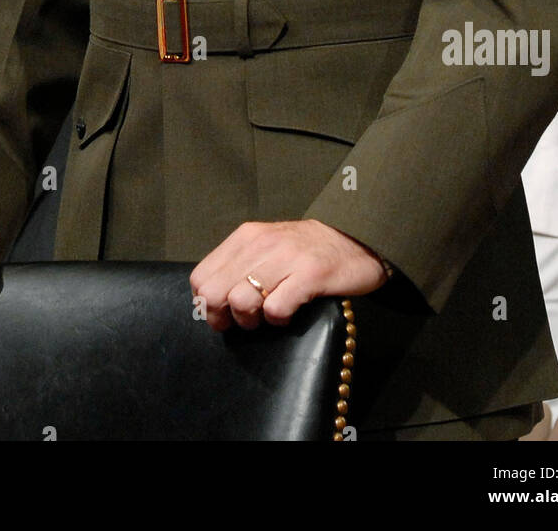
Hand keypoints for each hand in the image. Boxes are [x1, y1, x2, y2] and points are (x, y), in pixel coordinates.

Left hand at [190, 219, 388, 331]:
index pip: (201, 278)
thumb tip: (209, 299)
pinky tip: (290, 312)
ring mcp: (286, 257)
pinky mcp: (310, 275)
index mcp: (245, 237)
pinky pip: (276, 309)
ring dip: (252, 320)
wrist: (356, 236)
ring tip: (269, 315)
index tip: (225, 315)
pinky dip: (279, 319)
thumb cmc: (306, 250)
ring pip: (241, 302)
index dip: (206, 305)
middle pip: (214, 293)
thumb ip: (239, 265)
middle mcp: (261, 243)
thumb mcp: (266, 247)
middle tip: (246, 321)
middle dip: (224, 317)